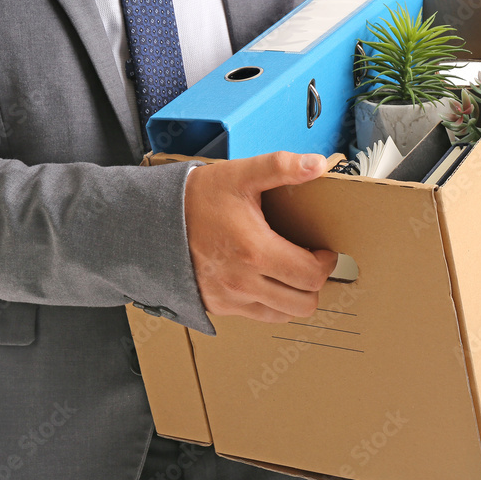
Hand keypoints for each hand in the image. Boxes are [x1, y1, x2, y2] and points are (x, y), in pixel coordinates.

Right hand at [184, 152, 337, 323]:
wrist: (154, 220)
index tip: (322, 251)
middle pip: (303, 303)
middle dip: (314, 282)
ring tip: (289, 272)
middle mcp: (243, 282)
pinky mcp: (218, 306)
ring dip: (294, 296)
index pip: (311, 275)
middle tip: (308, 262)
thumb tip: (318, 163)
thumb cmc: (199, 197)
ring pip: (283, 315)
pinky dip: (270, 303)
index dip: (326, 264)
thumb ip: (282, 167)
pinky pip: (258, 316)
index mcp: (255, 251)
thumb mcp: (241, 174)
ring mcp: (229, 298)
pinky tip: (266, 280)